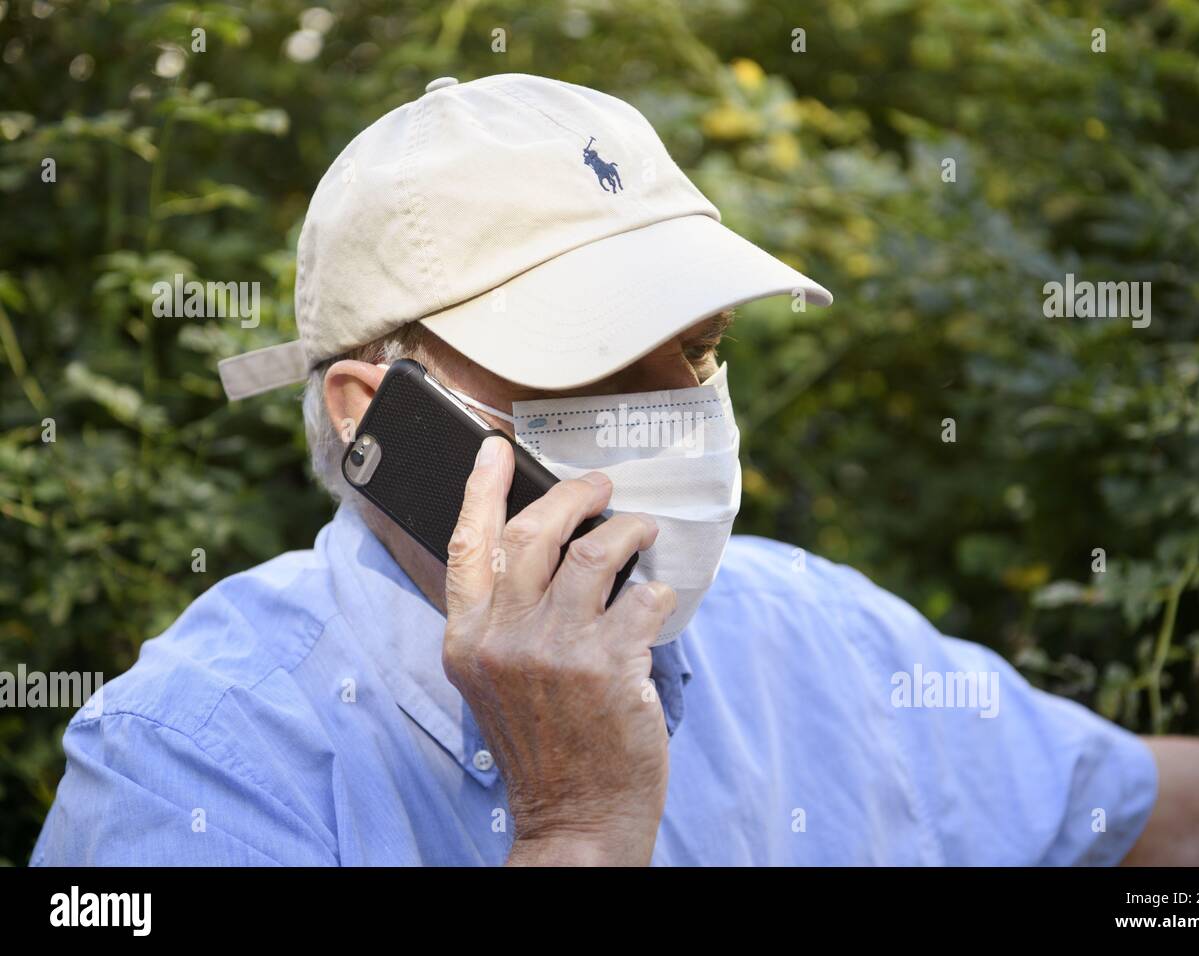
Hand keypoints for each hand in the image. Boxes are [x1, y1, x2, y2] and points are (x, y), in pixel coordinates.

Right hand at [441, 436, 675, 865]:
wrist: (575, 817)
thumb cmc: (543, 745)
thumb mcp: (495, 681)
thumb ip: (505, 620)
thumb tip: (548, 548)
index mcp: (467, 641)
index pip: (466, 546)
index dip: (481, 489)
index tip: (495, 449)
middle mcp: (503, 640)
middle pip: (534, 532)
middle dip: (575, 495)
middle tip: (602, 487)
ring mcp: (554, 651)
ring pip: (593, 552)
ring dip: (627, 532)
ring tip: (643, 532)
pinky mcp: (606, 665)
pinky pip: (641, 598)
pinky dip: (656, 591)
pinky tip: (657, 600)